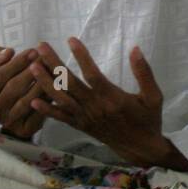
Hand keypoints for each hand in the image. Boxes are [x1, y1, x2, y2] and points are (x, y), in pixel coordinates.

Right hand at [0, 46, 48, 139]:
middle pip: (14, 87)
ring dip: (42, 84)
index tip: (33, 51)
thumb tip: (8, 53)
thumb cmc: (4, 81)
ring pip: (28, 100)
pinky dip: (48, 100)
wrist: (13, 109)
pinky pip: (38, 114)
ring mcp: (8, 121)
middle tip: (47, 59)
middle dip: (32, 71)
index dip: (17, 63)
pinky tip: (57, 88)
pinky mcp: (24, 130)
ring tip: (54, 70)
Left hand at [28, 38, 185, 168]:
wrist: (141, 148)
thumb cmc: (149, 119)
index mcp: (113, 98)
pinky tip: (33, 101)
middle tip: (40, 47)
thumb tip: (135, 49)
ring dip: (45, 82)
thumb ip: (144, 73)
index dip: (81, 57)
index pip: (93, 74)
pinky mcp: (81, 126)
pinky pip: (61, 118)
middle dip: (53, 64)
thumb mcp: (154, 96)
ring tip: (33, 66)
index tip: (71, 40)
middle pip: (70, 83)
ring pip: (61, 98)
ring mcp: (86, 118)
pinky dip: (46, 110)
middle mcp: (96, 107)